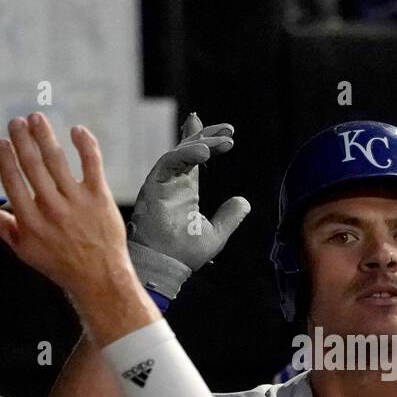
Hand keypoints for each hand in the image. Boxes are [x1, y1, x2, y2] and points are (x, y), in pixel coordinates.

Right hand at [0, 113, 135, 307]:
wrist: (100, 278)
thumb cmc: (61, 264)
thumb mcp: (26, 250)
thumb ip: (1, 227)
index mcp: (30, 221)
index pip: (12, 181)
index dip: (5, 158)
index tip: (1, 142)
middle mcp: (51, 208)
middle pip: (32, 165)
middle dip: (22, 139)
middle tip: (16, 122)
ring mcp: (76, 201)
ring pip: (57, 160)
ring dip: (45, 135)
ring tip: (37, 118)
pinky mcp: (99, 197)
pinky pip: (92, 164)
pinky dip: (84, 144)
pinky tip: (76, 130)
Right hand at [128, 112, 250, 298]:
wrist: (166, 266)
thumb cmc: (184, 254)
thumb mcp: (216, 234)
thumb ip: (229, 217)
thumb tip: (244, 202)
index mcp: (186, 190)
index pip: (194, 159)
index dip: (207, 142)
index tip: (227, 134)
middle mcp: (173, 183)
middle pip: (187, 149)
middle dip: (206, 135)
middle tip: (229, 130)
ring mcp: (162, 183)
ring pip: (180, 153)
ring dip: (201, 143)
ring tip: (223, 142)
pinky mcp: (152, 186)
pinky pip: (169, 162)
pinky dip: (186, 154)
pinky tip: (204, 152)